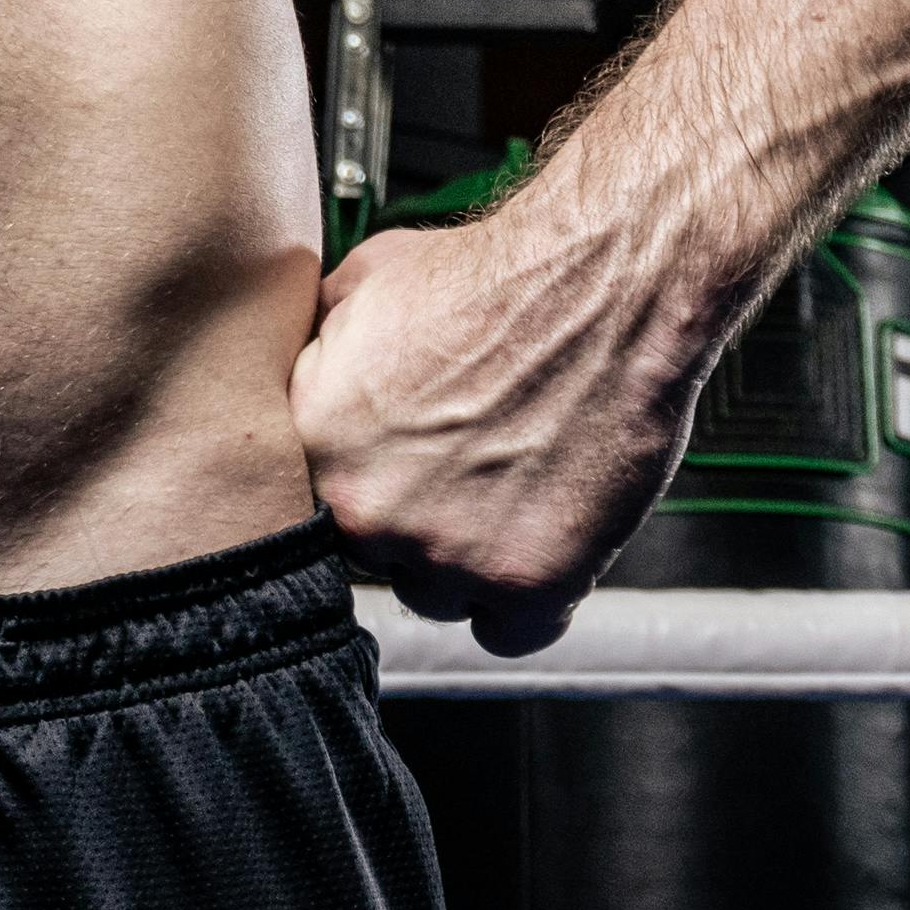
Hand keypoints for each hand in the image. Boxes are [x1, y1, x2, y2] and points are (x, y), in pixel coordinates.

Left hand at [292, 205, 715, 656]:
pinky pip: (507, 634)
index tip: (400, 467)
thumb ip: (317, 351)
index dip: (366, 483)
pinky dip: (525, 603)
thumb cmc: (498, 276)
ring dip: (469, 561)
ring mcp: (448, 554)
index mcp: (316, 441)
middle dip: (415, 521)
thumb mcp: (365, 281)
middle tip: (465, 471)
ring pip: (439, 596)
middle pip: (377, 556)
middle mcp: (368, 509)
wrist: (606, 284)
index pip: (318, 505)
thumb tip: (302, 376)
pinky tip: (539, 543)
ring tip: (511, 489)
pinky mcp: (529, 582)